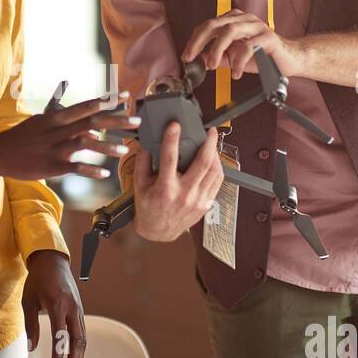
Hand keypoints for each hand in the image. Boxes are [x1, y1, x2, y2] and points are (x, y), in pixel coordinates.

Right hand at [0, 95, 139, 190]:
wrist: (0, 153)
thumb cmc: (22, 136)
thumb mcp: (40, 118)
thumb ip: (58, 106)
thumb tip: (67, 89)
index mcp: (58, 117)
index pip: (87, 106)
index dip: (108, 101)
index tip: (127, 97)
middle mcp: (59, 129)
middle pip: (92, 122)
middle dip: (117, 121)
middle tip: (137, 122)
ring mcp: (55, 147)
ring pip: (86, 144)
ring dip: (107, 147)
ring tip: (125, 150)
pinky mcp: (52, 166)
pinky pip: (75, 167)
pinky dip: (90, 170)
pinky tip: (104, 173)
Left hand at [21, 250, 85, 357]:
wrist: (52, 261)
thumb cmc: (37, 281)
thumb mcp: (28, 301)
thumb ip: (31, 325)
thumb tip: (31, 349)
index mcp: (58, 306)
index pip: (60, 337)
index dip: (58, 356)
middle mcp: (72, 309)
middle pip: (78, 341)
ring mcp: (79, 310)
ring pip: (83, 339)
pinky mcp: (80, 311)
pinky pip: (82, 332)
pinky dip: (79, 348)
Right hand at [133, 123, 224, 241]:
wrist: (158, 232)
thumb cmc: (148, 209)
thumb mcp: (139, 186)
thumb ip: (142, 163)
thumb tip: (147, 144)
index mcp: (165, 188)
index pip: (170, 158)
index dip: (172, 138)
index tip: (175, 125)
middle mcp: (184, 194)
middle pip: (203, 163)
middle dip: (209, 143)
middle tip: (210, 131)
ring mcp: (197, 200)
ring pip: (214, 172)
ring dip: (216, 154)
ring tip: (212, 144)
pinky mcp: (205, 204)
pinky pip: (217, 182)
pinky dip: (218, 169)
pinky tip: (213, 161)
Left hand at [182, 10, 303, 78]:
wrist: (289, 60)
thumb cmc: (263, 56)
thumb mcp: (234, 58)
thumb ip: (217, 56)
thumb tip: (199, 58)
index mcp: (234, 21)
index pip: (207, 26)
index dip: (194, 40)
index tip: (186, 56)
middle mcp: (243, 20)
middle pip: (214, 25)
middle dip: (198, 42)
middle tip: (191, 58)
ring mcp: (256, 26)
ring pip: (230, 31)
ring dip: (217, 50)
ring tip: (213, 65)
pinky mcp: (268, 37)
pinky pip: (249, 46)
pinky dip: (239, 61)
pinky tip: (235, 72)